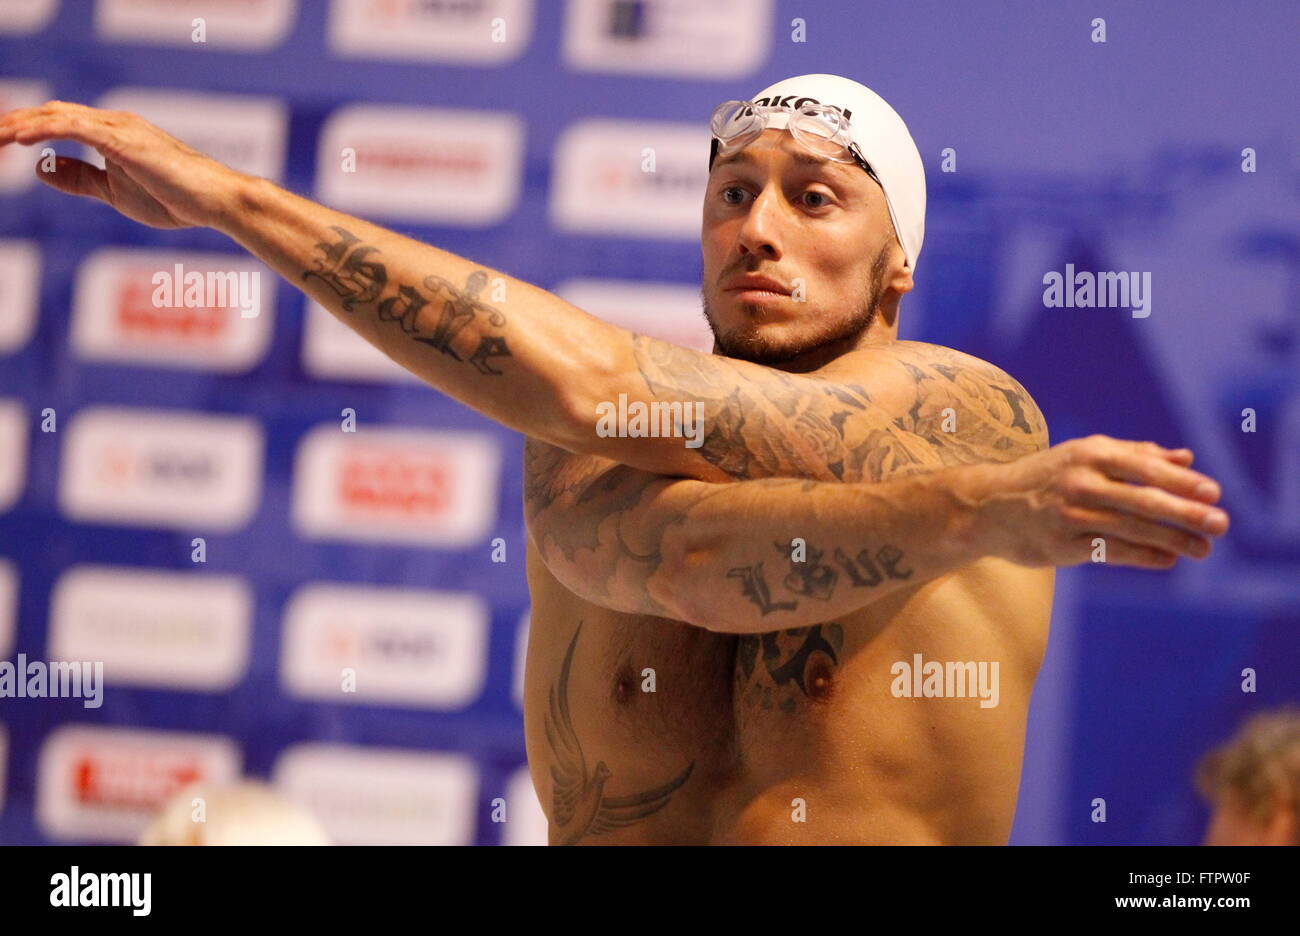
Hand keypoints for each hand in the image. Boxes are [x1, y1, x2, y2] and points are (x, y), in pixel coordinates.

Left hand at [0, 100, 242, 228]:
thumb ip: (81, 178)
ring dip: (18, 125)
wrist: (215, 200)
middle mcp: (112, 122)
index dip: (24, 128)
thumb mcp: (116, 192)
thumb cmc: (176, 199)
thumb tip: (42, 168)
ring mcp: (118, 128)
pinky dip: (42, 129)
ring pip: (54, 116)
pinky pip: (72, 127)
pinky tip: (18, 138)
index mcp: (112, 133)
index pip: (56, 121)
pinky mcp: (122, 139)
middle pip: (48, 113)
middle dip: (12, 123)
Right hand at [974, 434, 1229, 568]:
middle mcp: (1080, 481)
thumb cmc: (1045, 478)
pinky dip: (1142, 556)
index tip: (1214, 492)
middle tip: (1221, 523)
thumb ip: (1135, 455)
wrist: (987, 506)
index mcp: (1089, 454)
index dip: (1181, 480)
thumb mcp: (1084, 456)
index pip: (1144, 466)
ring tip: (1203, 549)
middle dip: (1185, 512)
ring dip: (1172, 540)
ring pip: (1130, 528)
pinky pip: (1109, 551)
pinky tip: (1167, 560)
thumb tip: (1186, 457)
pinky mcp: (1059, 545)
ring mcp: (1068, 514)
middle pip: (1142, 498)